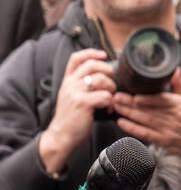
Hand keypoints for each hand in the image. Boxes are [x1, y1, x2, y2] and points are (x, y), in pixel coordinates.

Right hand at [42, 49, 117, 172]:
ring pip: (101, 80)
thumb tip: (102, 74)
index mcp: (67, 81)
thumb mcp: (71, 96)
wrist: (61, 136)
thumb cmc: (71, 118)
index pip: (76, 58)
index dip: (91, 53)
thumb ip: (81, 84)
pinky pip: (105, 96)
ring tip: (109, 98)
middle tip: (111, 83)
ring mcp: (75, 93)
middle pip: (92, 65)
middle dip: (107, 71)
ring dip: (111, 89)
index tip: (104, 55)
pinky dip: (111, 103)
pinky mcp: (82, 103)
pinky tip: (108, 109)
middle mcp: (69, 84)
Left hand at [111, 69, 180, 157]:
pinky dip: (132, 128)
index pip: (162, 100)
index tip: (134, 95)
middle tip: (117, 98)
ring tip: (117, 107)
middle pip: (150, 109)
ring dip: (129, 113)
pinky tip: (122, 122)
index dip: (147, 99)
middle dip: (131, 104)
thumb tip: (176, 70)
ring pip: (146, 120)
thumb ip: (177, 85)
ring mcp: (168, 129)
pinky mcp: (162, 140)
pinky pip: (145, 133)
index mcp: (179, 105)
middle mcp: (174, 117)